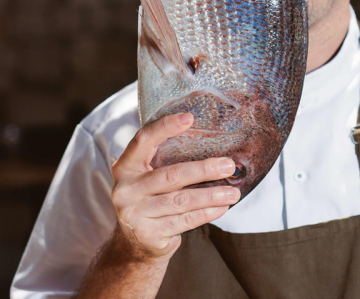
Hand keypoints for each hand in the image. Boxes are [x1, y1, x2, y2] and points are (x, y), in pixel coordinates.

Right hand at [108, 112, 240, 260]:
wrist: (136, 243)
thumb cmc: (151, 199)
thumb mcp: (149, 177)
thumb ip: (166, 160)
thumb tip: (213, 142)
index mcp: (125, 167)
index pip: (143, 140)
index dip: (165, 127)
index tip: (189, 117)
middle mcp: (125, 189)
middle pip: (170, 175)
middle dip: (204, 170)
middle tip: (228, 166)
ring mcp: (134, 213)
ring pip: (181, 201)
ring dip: (211, 195)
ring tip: (234, 193)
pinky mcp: (148, 234)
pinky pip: (184, 221)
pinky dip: (206, 213)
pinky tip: (222, 208)